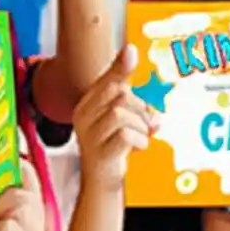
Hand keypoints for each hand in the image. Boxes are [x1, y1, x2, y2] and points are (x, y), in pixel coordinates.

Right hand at [74, 45, 158, 193]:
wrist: (103, 180)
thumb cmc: (114, 142)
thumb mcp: (123, 111)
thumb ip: (126, 85)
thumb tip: (130, 50)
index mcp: (87, 103)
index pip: (108, 80)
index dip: (122, 69)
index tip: (132, 50)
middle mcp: (83, 116)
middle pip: (120, 95)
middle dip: (141, 109)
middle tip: (146, 124)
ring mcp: (89, 136)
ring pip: (122, 115)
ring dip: (141, 127)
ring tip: (140, 137)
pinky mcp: (100, 154)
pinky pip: (125, 135)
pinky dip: (139, 141)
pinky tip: (137, 147)